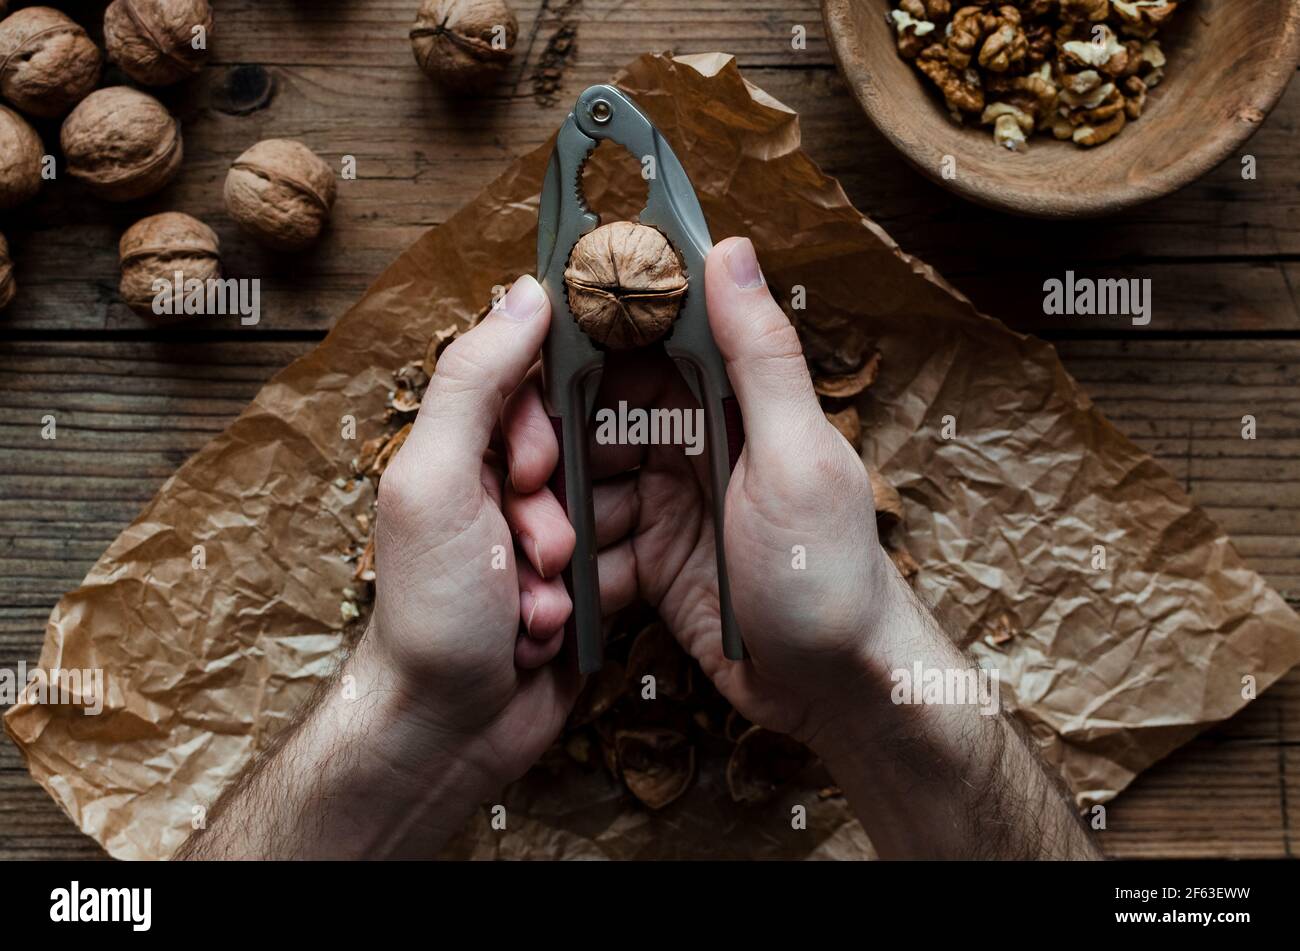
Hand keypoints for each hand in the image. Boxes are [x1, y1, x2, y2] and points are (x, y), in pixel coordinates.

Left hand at [369, 275, 579, 786]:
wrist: (448, 729)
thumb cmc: (431, 613)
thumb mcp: (437, 482)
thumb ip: (475, 383)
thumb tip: (524, 293)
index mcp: (459, 445)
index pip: (527, 381)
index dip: (543, 421)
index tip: (530, 469)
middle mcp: (499, 483)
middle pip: (578, 444)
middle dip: (559, 507)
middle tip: (531, 548)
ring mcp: (540, 536)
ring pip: (603, 507)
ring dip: (570, 562)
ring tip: (529, 603)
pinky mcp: (576, 585)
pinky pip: (614, 563)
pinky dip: (580, 601)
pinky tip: (540, 633)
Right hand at [500, 238, 1098, 858]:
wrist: (837, 690)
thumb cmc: (829, 575)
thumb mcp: (795, 458)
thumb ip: (760, 358)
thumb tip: (730, 250)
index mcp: (733, 406)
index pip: (646, 348)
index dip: (587, 344)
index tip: (529, 352)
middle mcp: (696, 446)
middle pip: (599, 417)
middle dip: (552, 441)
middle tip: (519, 472)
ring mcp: (671, 506)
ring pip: (585, 482)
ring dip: (554, 509)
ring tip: (539, 543)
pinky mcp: (654, 562)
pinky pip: (594, 544)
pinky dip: (572, 560)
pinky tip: (555, 581)